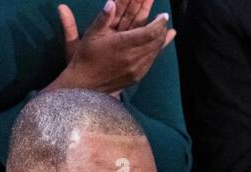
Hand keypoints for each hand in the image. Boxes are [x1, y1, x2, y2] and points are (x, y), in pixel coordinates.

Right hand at [49, 1, 173, 95]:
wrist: (86, 85)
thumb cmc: (86, 57)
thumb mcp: (91, 35)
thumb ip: (103, 18)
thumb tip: (111, 3)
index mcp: (122, 45)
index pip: (149, 32)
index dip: (159, 23)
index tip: (164, 15)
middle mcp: (132, 58)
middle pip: (156, 41)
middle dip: (162, 28)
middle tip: (163, 18)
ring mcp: (136, 69)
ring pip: (155, 52)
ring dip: (161, 39)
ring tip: (164, 29)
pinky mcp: (137, 76)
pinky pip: (151, 61)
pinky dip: (157, 51)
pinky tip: (160, 44)